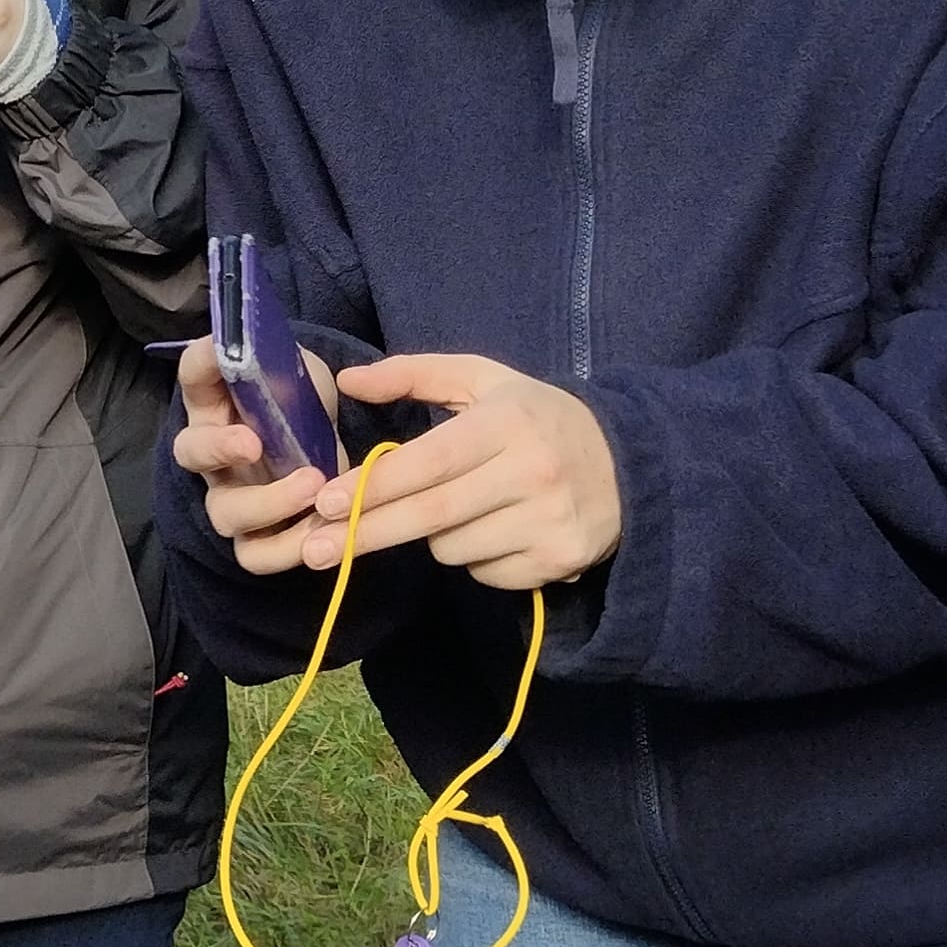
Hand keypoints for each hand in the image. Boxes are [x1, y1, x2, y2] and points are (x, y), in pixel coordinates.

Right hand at [172, 331, 343, 573]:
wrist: (321, 444)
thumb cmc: (298, 404)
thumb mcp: (297, 372)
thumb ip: (286, 363)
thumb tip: (272, 347)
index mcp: (215, 401)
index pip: (194, 373)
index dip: (204, 362)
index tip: (226, 354)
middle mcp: (212, 452)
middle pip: (191, 452)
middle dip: (219, 447)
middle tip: (254, 442)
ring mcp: (230, 497)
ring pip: (226, 513)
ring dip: (269, 503)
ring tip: (314, 486)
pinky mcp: (256, 537)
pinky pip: (257, 556)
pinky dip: (289, 549)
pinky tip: (324, 532)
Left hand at [295, 355, 620, 589]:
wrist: (630, 465)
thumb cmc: (536, 418)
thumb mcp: (484, 381)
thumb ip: (414, 374)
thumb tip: (348, 381)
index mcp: (508, 422)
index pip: (430, 462)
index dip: (374, 487)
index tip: (327, 504)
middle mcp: (532, 473)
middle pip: (432, 515)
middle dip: (369, 533)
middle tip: (316, 548)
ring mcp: (549, 521)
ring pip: (452, 548)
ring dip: (433, 537)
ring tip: (459, 508)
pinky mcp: (559, 559)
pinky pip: (485, 572)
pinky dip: (474, 559)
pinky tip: (496, 530)